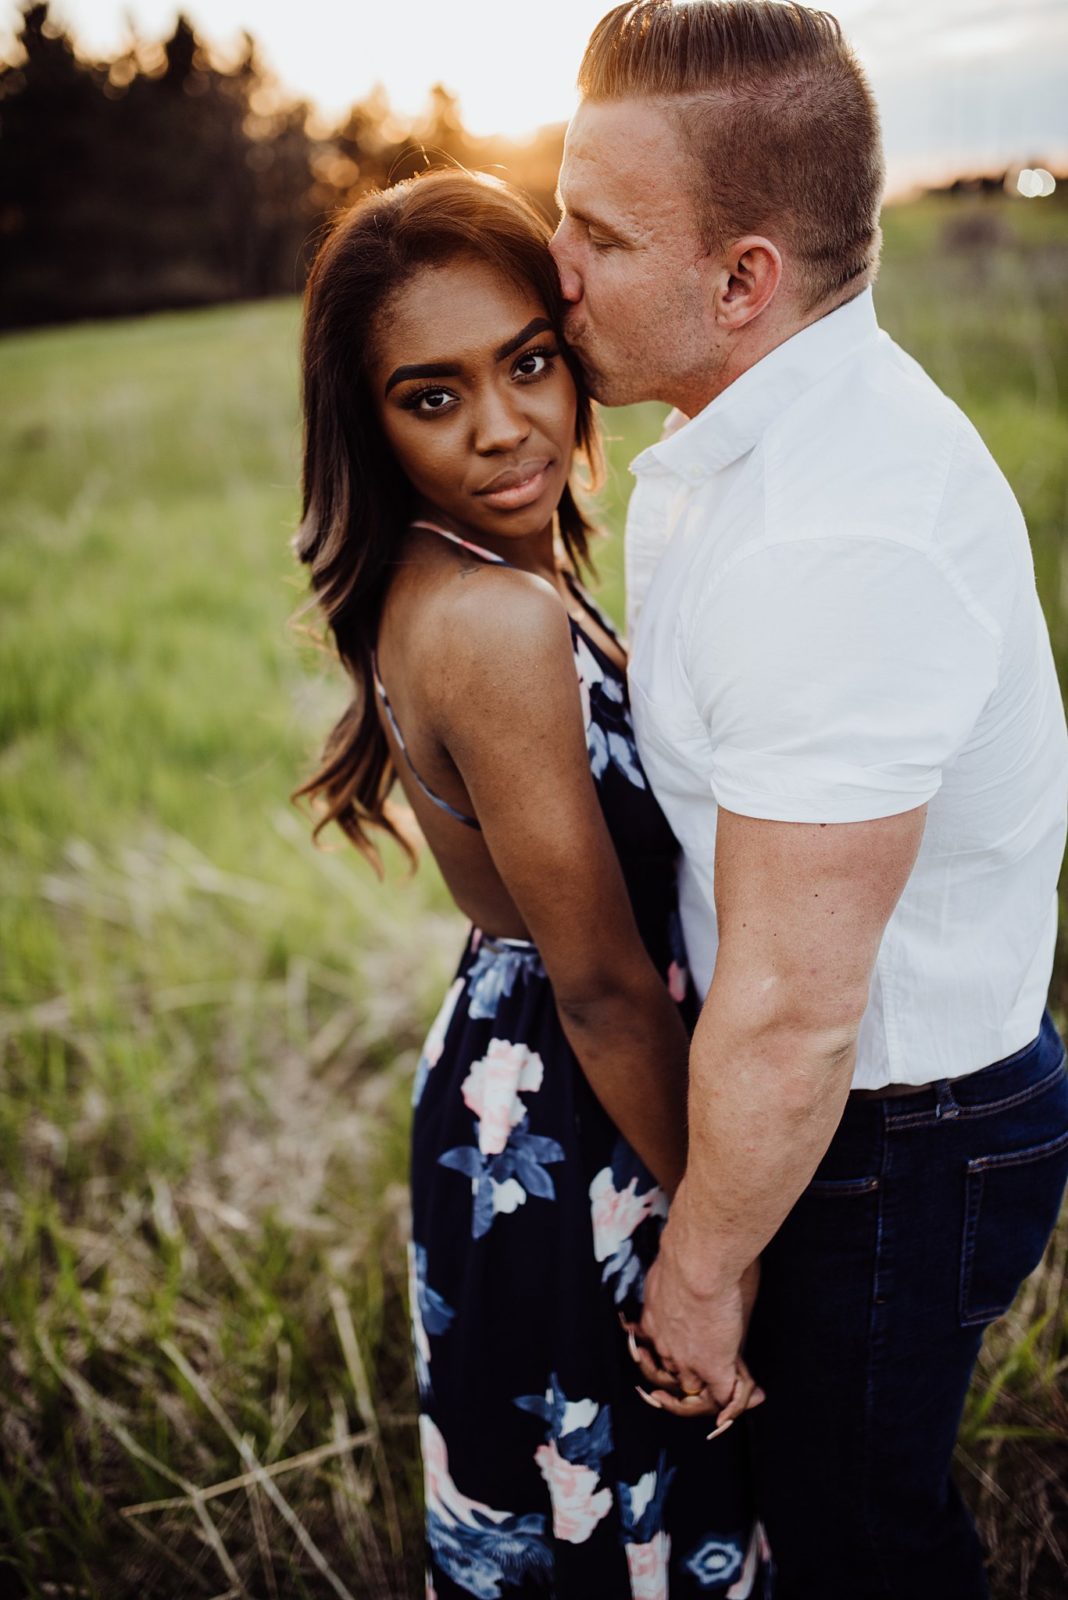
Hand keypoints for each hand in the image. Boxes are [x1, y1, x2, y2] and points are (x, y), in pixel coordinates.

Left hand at [630, 1247, 764, 1427]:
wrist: (697, 1264)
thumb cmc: (686, 1255)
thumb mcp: (669, 1264)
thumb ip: (675, 1264)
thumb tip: (683, 1245)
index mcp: (653, 1319)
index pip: (657, 1346)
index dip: (670, 1350)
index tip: (681, 1345)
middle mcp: (666, 1345)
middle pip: (673, 1373)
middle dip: (689, 1375)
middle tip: (703, 1373)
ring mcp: (689, 1360)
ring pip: (696, 1390)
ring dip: (711, 1390)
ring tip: (729, 1387)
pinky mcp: (714, 1366)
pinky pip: (726, 1396)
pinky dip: (736, 1401)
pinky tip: (751, 1398)